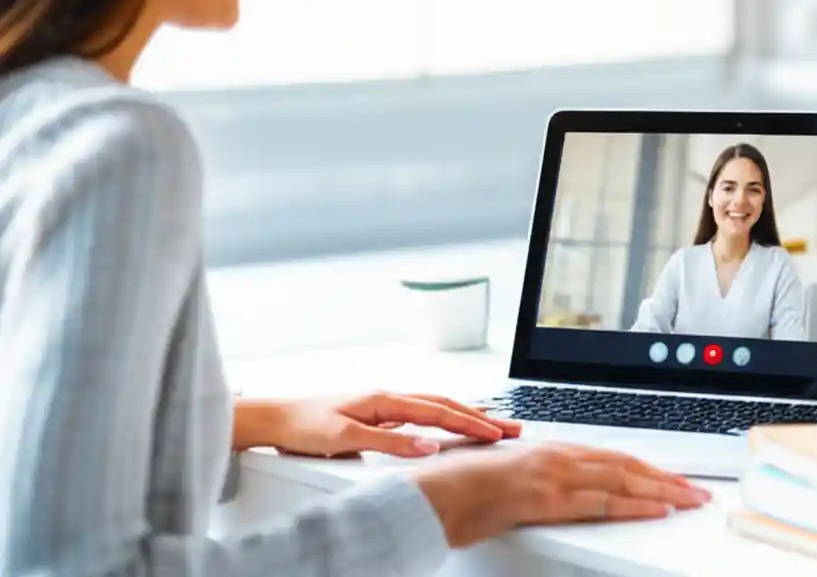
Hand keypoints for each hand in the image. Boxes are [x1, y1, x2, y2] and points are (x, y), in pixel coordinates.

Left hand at [233, 392, 521, 456]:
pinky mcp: (378, 416)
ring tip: (493, 425)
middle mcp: (389, 398)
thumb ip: (389, 444)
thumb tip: (428, 448)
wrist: (275, 419)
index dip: (470, 425)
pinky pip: (422, 415)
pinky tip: (451, 425)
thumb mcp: (345, 440)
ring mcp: (385, 406)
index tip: (497, 435)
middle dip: (480, 417)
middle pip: (445, 405)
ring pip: (436, 407)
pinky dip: (445, 419)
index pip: (439, 412)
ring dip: (466, 416)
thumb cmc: (304, 427)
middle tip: (512, 428)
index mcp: (385, 400)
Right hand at [414, 443, 712, 547]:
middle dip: (666, 478)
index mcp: (552, 450)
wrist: (435, 494)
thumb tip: (565, 490)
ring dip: (662, 490)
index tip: (672, 478)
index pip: (612, 458)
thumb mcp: (512, 477)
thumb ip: (541, 480)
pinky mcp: (547, 497)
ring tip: (689, 499)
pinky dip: (634, 505)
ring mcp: (554, 475)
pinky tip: (657, 509)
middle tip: (696, 490)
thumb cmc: (463, 487)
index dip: (646, 468)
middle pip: (625, 466)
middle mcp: (558, 456)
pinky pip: (600, 502)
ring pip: (621, 481)